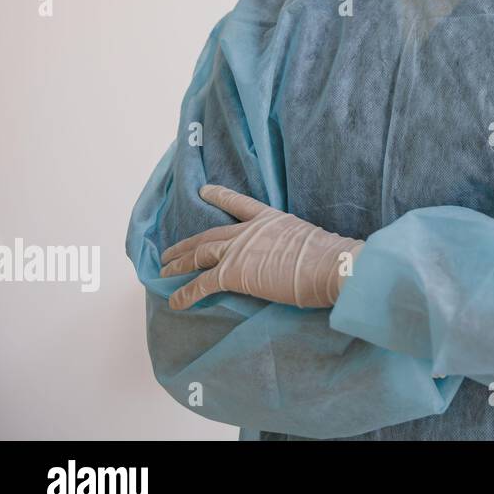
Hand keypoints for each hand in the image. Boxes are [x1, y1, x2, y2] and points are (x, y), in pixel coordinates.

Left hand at [161, 185, 364, 309]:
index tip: (204, 190)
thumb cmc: (330, 257)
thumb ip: (295, 247)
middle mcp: (249, 231)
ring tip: (163, 271)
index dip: (220, 197)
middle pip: (209, 235)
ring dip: (178, 264)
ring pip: (198, 255)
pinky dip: (185, 294)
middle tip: (169, 251)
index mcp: (271, 219)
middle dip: (186, 244)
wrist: (328, 264)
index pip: (240, 204)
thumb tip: (299, 262)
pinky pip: (201, 284)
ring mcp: (238, 250)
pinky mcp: (232, 273)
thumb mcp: (310, 242)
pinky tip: (175, 302)